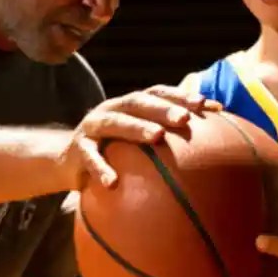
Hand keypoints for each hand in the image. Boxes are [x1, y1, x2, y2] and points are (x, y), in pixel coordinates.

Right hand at [60, 85, 220, 188]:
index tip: (209, 106)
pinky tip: (113, 183)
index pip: (159, 93)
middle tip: (185, 119)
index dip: (183, 96)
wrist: (67, 161)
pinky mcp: (78, 149)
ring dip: (137, 128)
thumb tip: (210, 140)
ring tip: (158, 137)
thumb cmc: (113, 150)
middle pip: (139, 102)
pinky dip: (101, 168)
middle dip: (163, 109)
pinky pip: (89, 157)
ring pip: (115, 123)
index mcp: (131, 105)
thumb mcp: (137, 139)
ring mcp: (92, 126)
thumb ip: (165, 135)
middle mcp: (112, 109)